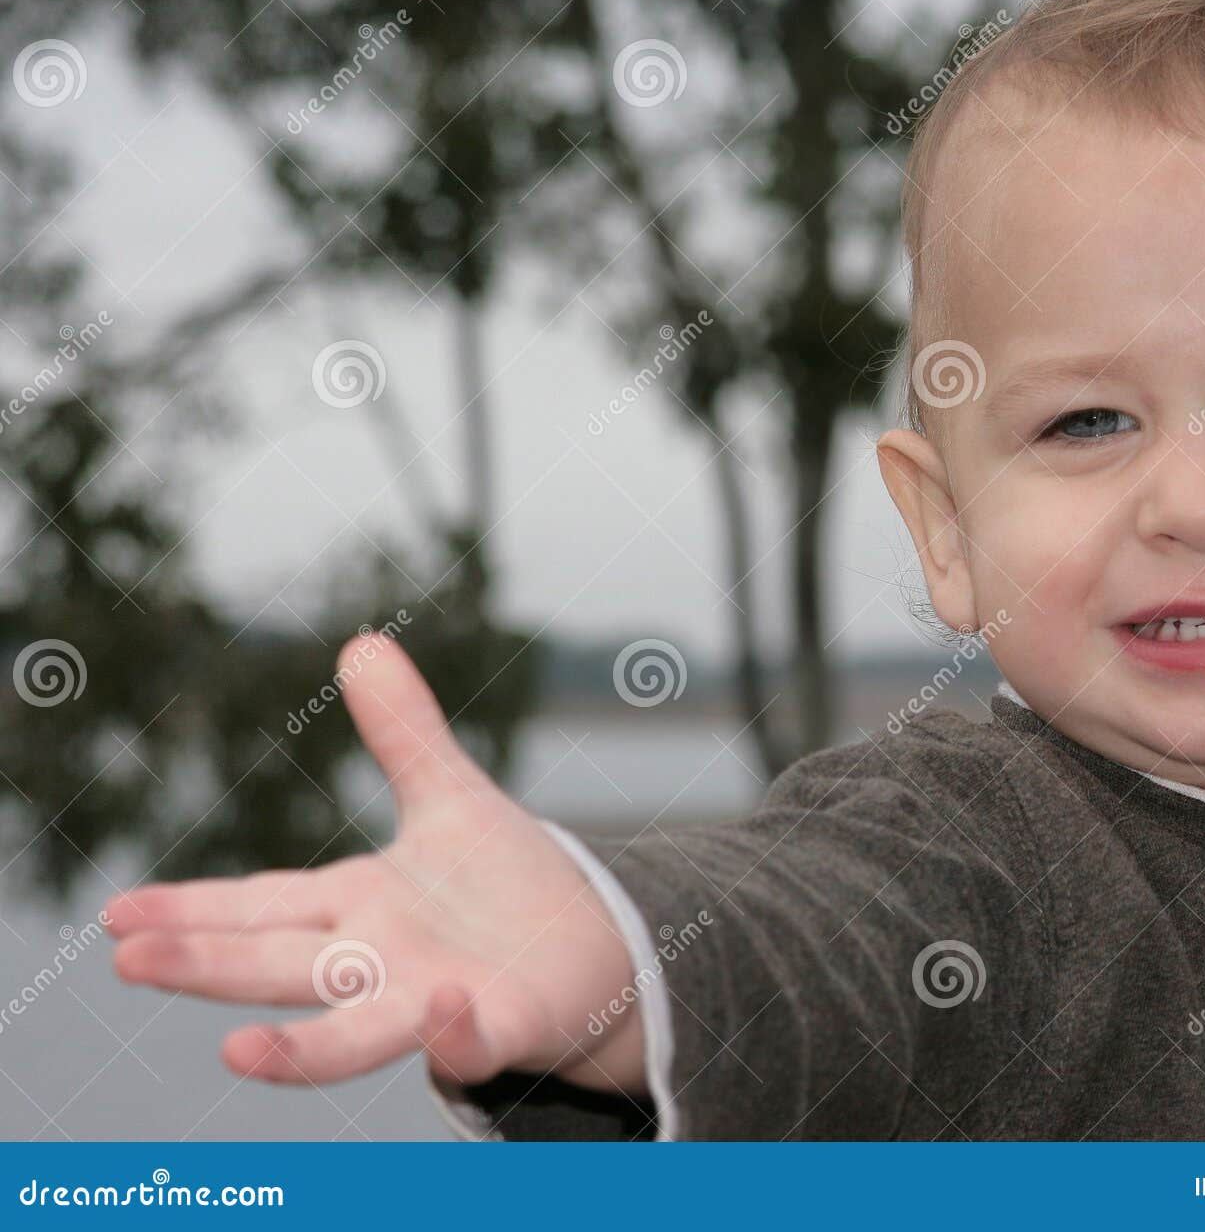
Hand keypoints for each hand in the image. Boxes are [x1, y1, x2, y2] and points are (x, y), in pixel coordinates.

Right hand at [104, 635, 644, 1092]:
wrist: (592, 952)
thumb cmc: (503, 887)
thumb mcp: (450, 796)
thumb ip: (403, 731)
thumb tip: (360, 644)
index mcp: (357, 906)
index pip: (262, 906)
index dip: (191, 911)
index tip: (117, 916)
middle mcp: (381, 962)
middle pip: (283, 963)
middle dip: (207, 965)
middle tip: (128, 961)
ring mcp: (437, 1001)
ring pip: (360, 1031)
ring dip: (302, 1048)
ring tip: (237, 1054)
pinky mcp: (505, 1026)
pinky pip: (476, 1040)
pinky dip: (458, 1035)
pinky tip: (445, 1011)